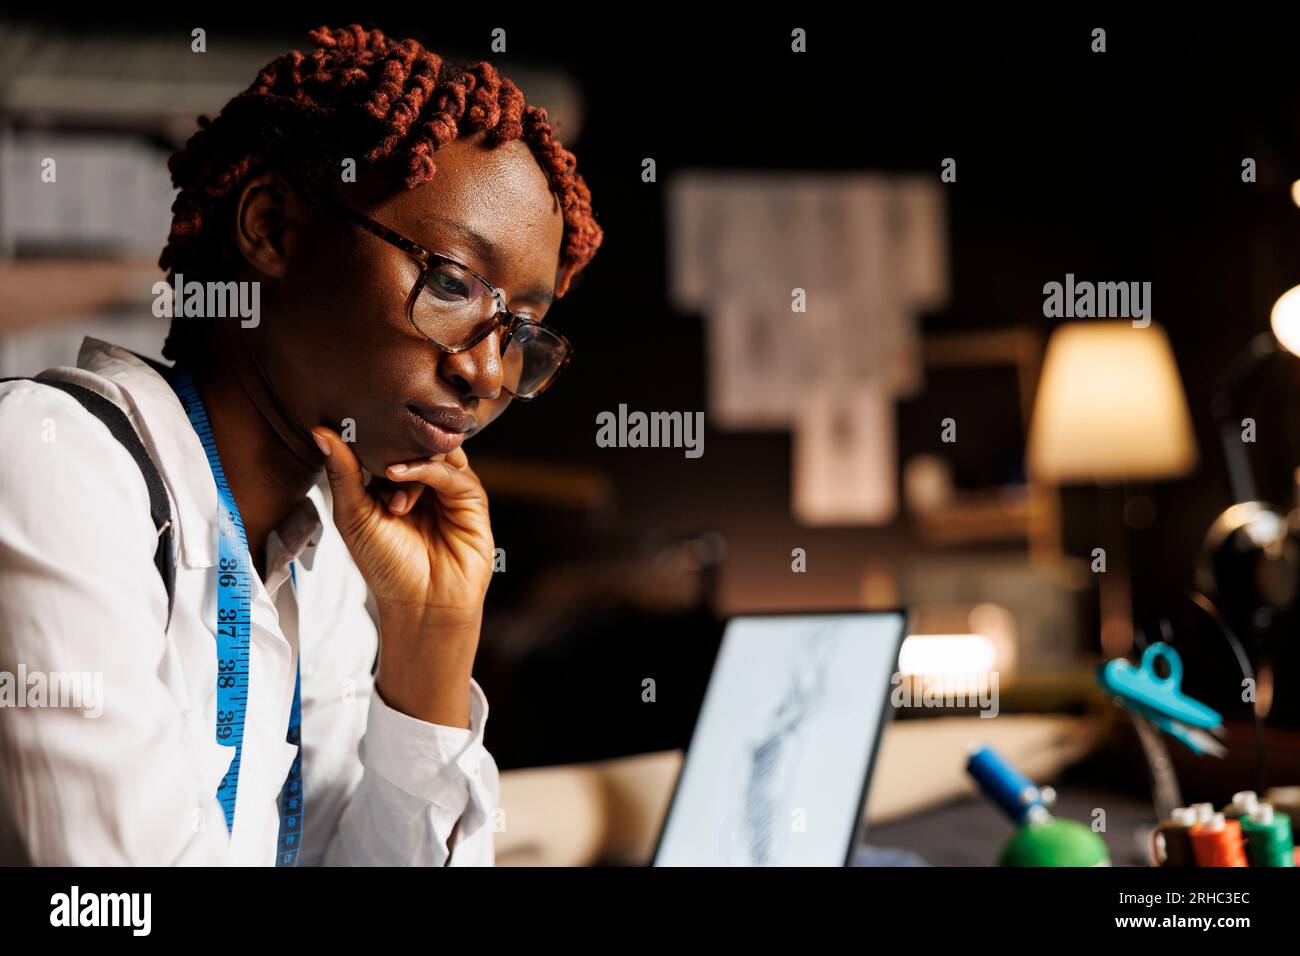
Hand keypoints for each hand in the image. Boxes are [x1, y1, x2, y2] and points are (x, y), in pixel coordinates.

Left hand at [310, 426, 493, 635]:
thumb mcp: (353, 515)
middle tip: (375, 456)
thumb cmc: (385, 566)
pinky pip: (453, 472)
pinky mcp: (472, 500)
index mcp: (395, 485)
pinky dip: (427, 469)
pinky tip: (399, 476)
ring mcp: (450, 490)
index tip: (350, 424)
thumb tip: (320, 430)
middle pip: (417, 442)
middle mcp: (425, 484)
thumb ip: (342, 472)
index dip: (373, 435)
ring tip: (388, 476)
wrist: (420, 604)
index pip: (390, 444)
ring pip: (437, 452)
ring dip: (410, 458)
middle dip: (395, 443)